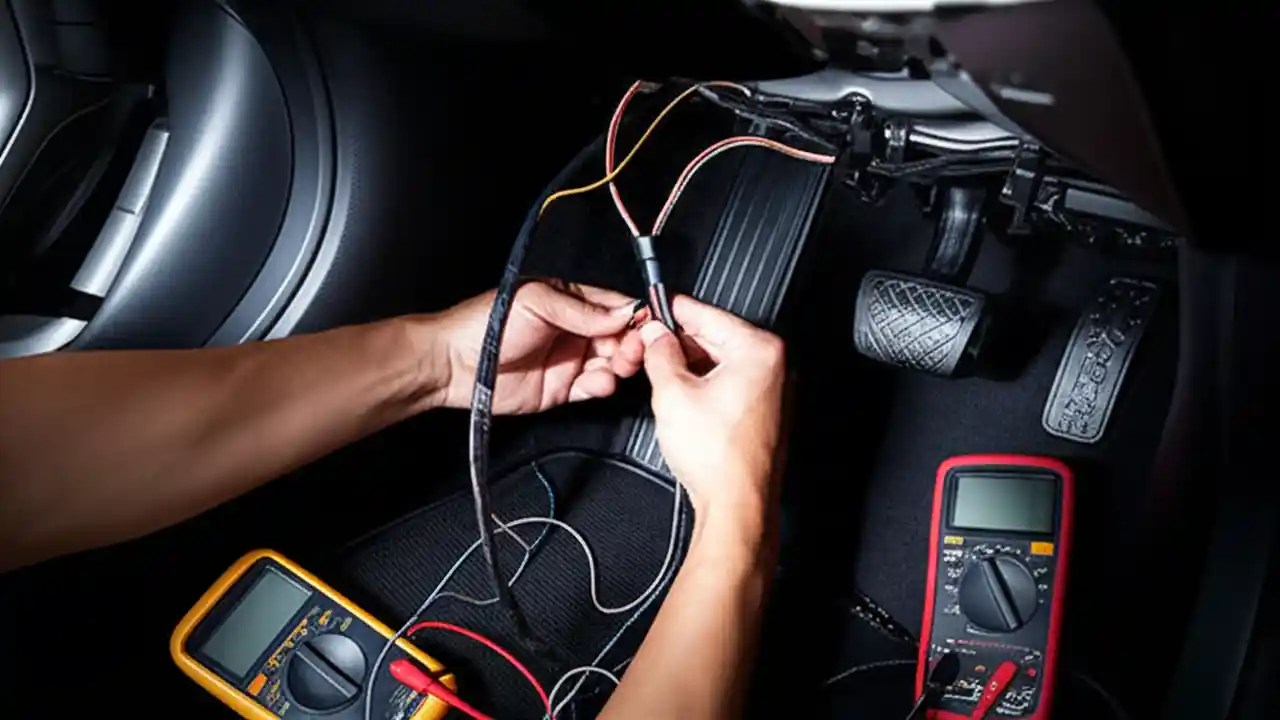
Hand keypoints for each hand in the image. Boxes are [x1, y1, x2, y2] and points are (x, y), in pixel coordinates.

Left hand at [422, 281, 642, 413]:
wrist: (453, 364)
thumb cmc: (487, 323)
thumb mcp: (537, 304)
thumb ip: (582, 311)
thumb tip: (624, 313)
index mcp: (569, 301)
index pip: (613, 306)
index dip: (635, 314)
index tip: (652, 322)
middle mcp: (573, 330)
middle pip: (619, 337)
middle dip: (633, 342)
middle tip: (637, 348)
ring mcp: (569, 360)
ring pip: (611, 363)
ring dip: (621, 364)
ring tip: (619, 365)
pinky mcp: (561, 389)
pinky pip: (593, 387)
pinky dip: (602, 385)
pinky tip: (600, 382)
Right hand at [635, 295, 785, 525]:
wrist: (737, 505)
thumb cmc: (717, 455)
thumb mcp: (673, 392)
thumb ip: (660, 353)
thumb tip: (655, 334)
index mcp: (760, 350)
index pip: (708, 313)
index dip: (672, 310)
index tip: (652, 307)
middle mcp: (774, 366)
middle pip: (717, 336)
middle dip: (679, 341)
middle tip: (647, 344)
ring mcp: (773, 391)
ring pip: (722, 361)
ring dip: (690, 364)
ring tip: (660, 374)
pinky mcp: (765, 413)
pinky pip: (731, 384)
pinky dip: (706, 383)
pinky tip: (682, 395)